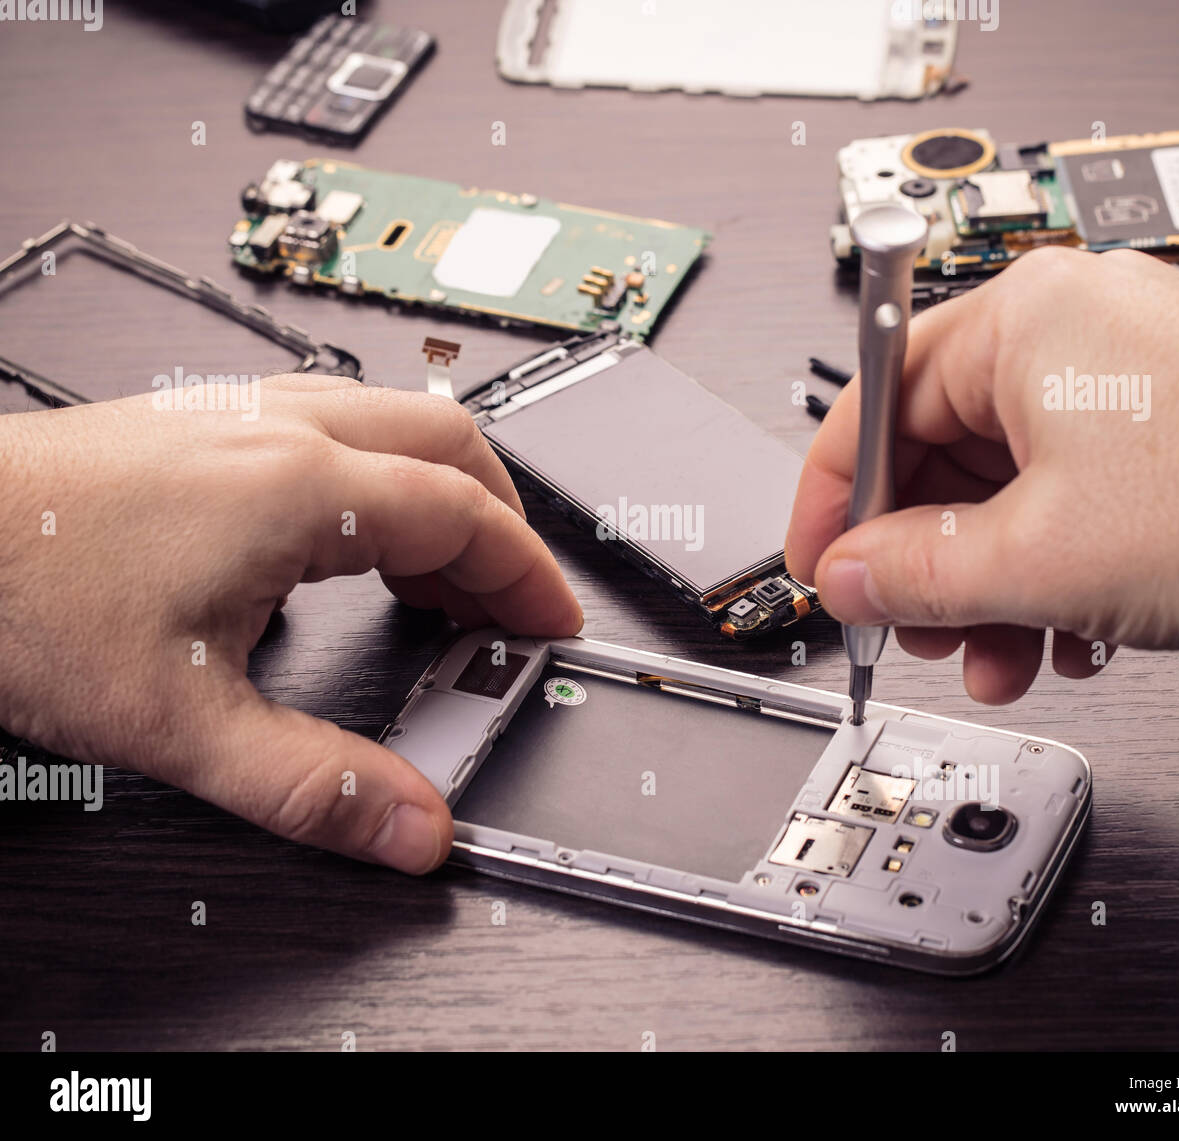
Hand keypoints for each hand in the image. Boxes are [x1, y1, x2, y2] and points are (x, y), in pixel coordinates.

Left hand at [0, 375, 582, 870]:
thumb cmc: (24, 595)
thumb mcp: (180, 723)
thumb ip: (313, 785)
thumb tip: (411, 823)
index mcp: (301, 489)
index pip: (465, 517)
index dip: (527, 575)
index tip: (550, 621)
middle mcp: (284, 429)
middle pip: (454, 446)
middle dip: (505, 524)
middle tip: (509, 602)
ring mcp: (244, 410)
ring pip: (399, 423)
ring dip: (447, 495)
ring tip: (441, 583)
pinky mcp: (209, 418)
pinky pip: (343, 424)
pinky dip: (387, 479)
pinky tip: (353, 543)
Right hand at [786, 247, 1178, 702]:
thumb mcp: (1031, 558)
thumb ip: (909, 572)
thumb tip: (847, 578)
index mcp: (1019, 319)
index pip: (870, 408)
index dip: (831, 503)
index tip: (821, 567)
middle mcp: (1066, 331)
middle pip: (937, 456)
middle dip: (923, 563)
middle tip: (908, 625)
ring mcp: (1120, 378)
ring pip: (1003, 490)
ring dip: (986, 587)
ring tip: (992, 655)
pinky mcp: (1161, 427)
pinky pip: (1063, 498)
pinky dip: (1048, 572)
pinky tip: (1062, 637)